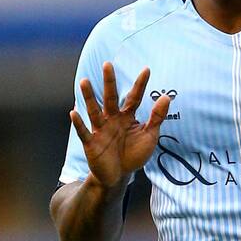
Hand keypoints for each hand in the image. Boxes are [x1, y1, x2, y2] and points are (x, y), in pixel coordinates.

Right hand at [69, 63, 169, 188]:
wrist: (118, 176)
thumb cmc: (133, 154)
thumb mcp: (149, 136)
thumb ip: (156, 117)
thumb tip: (166, 97)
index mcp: (127, 116)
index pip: (134, 98)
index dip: (140, 85)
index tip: (147, 70)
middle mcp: (112, 119)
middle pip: (111, 98)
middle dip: (109, 82)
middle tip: (108, 64)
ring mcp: (100, 130)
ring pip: (94, 111)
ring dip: (89, 97)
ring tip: (84, 81)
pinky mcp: (91, 143)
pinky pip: (84, 132)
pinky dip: (79, 123)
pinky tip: (73, 113)